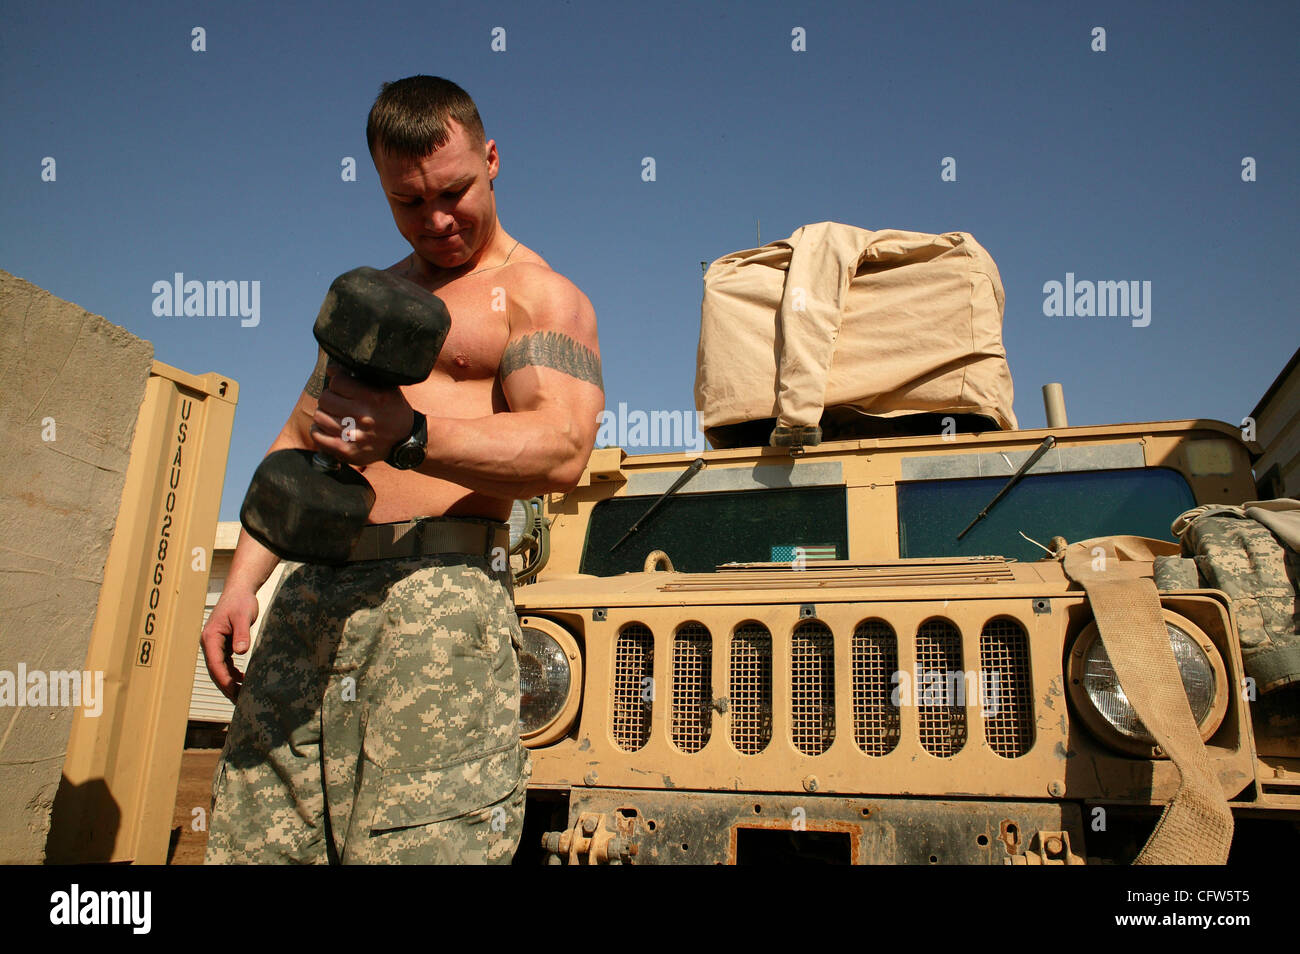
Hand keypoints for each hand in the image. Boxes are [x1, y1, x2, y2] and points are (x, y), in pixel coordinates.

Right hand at [201, 588, 258, 702]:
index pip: (215, 664)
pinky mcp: (223, 644)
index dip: (224, 679)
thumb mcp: (243, 616)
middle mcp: (210, 643)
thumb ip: (242, 634)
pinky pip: (225, 663)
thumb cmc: (240, 602)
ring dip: (229, 682)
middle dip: (226, 686)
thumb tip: (240, 651)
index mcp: (211, 637)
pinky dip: (233, 673)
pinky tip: (243, 680)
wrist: (240, 591)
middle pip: (215, 670)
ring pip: (220, 668)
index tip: (234, 691)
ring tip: (242, 695)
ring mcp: (215, 644)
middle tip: (239, 701)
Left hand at [311, 361, 414, 465]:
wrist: (404, 441)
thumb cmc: (393, 411)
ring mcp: (353, 435)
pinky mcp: (346, 450)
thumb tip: (332, 370)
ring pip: (319, 416)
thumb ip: (361, 376)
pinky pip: (318, 436)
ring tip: (334, 415)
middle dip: (330, 397)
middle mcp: (362, 416)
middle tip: (337, 401)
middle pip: (325, 398)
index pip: (337, 382)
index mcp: (373, 398)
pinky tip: (329, 428)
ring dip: (325, 414)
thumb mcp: (386, 388)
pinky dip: (319, 430)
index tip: (342, 386)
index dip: (338, 381)